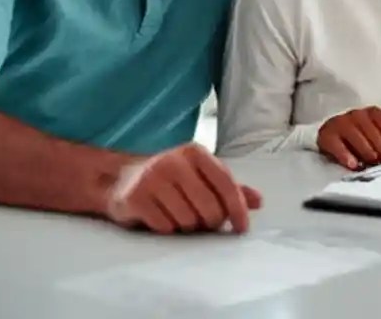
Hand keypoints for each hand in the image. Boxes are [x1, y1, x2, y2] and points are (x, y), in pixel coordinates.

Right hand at [104, 144, 262, 234]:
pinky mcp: (135, 198)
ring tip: (179, 216)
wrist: (121, 180)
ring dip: (188, 226)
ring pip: (188, 220)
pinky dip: (168, 229)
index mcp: (195, 153)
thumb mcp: (200, 176)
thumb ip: (229, 188)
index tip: (242, 227)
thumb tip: (258, 202)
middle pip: (209, 207)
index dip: (237, 208)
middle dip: (210, 222)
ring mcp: (152, 179)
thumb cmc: (171, 180)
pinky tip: (161, 217)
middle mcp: (173, 161)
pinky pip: (165, 227)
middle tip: (203, 222)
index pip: (225, 183)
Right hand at [317, 106, 380, 169]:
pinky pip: (337, 145)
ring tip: (373, 164)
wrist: (332, 131)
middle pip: (375, 134)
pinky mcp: (327, 135)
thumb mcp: (380, 135)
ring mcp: (342, 123)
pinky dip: (346, 155)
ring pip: (358, 138)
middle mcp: (358, 115)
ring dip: (367, 153)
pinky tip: (353, 164)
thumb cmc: (360, 136)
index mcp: (373, 114)